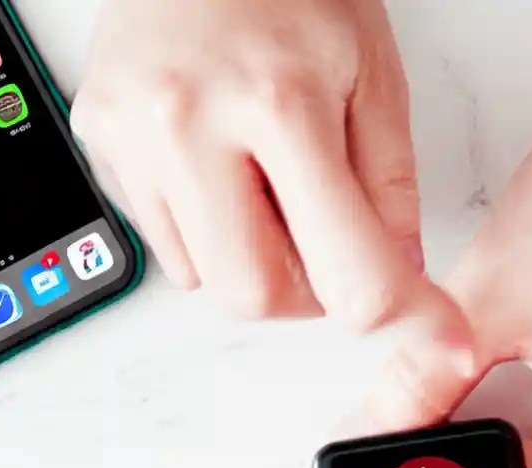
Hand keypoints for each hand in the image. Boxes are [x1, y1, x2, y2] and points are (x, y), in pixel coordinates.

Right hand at [71, 0, 469, 352]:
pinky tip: (220, 168)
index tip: (435, 334)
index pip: (349, 271)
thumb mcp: (370, 69)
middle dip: (305, 294)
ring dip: (251, 257)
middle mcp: (188, 127)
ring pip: (202, 277)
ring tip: (264, 180)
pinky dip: (205, 228)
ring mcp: (130, 136)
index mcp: (277, 104)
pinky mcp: (97, 140)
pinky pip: (160, 238)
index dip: (404, 318)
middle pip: (254, 298)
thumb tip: (397, 276)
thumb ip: (390, 182)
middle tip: (327, 244)